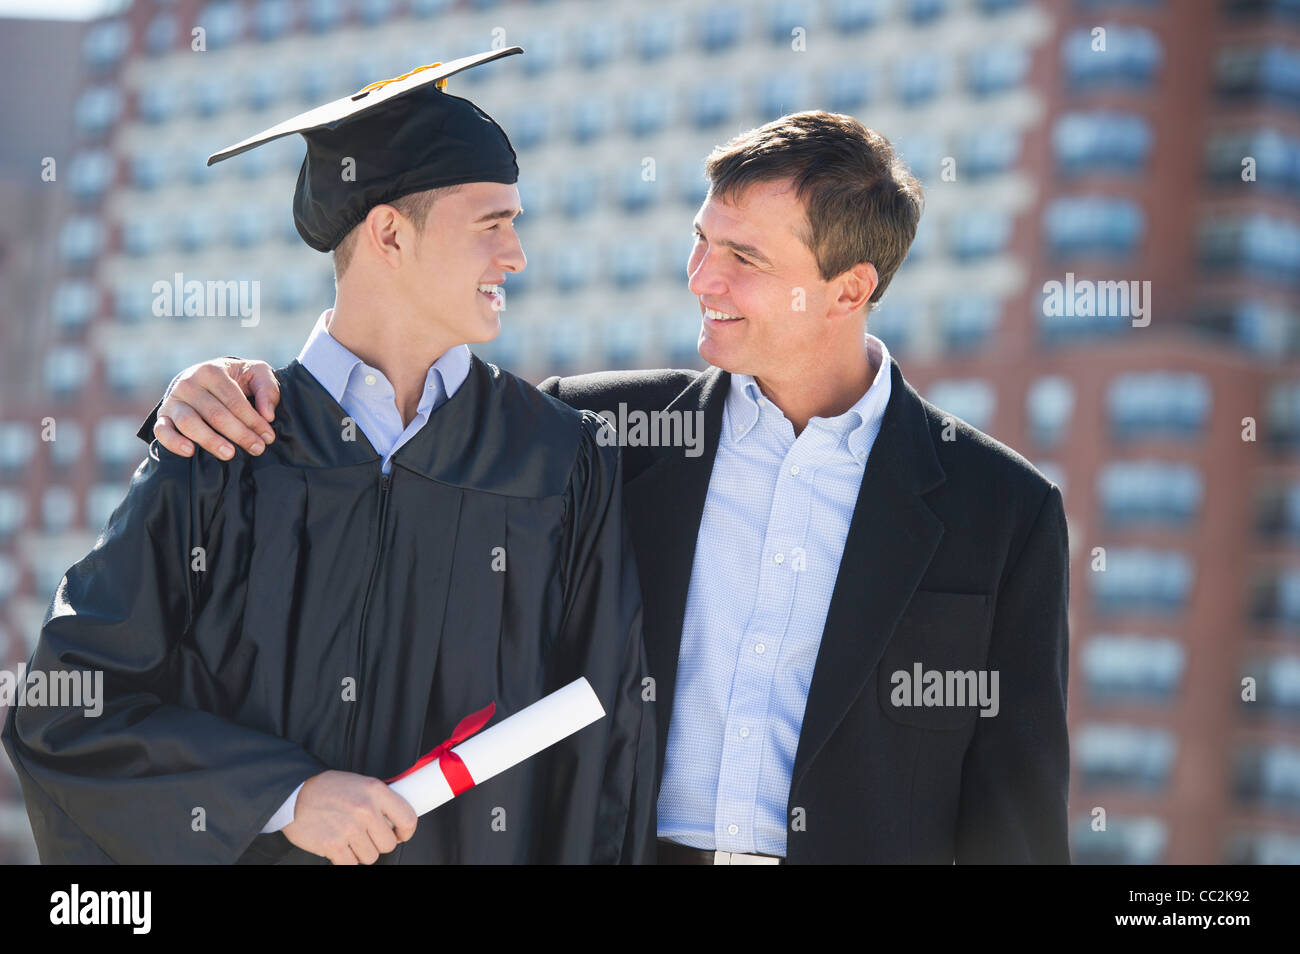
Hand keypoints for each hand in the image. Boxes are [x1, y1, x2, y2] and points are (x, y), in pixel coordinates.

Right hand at [152, 358, 280, 458]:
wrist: (203, 379)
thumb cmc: (235, 379)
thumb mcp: (256, 374)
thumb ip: (267, 389)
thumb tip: (268, 415)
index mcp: (212, 371)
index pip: (234, 401)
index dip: (254, 421)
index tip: (268, 438)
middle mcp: (189, 383)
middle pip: (215, 414)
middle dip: (240, 434)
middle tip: (258, 449)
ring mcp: (173, 400)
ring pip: (189, 423)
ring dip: (211, 441)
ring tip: (230, 454)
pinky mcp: (162, 415)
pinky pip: (162, 431)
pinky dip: (173, 442)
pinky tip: (190, 452)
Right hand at [281, 770, 417, 864]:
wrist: (293, 795)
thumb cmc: (326, 789)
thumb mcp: (359, 783)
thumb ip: (379, 800)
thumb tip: (397, 820)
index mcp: (375, 791)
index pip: (408, 818)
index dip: (406, 832)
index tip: (400, 835)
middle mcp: (365, 809)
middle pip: (388, 844)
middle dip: (378, 843)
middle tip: (366, 835)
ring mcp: (349, 828)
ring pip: (371, 857)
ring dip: (361, 852)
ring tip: (348, 838)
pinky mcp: (333, 845)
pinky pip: (351, 864)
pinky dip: (346, 860)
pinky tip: (340, 847)